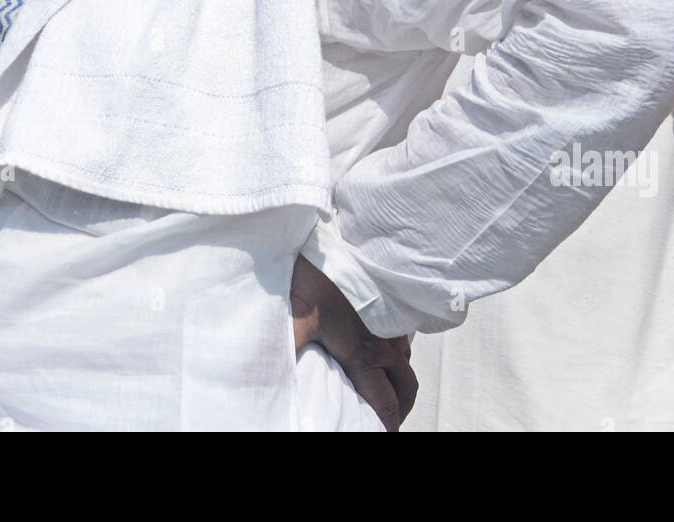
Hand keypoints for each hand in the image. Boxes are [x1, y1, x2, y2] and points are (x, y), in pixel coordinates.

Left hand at [290, 255, 417, 430]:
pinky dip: (398, 353)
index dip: (385, 427)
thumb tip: (266, 378)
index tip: (382, 434)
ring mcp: (394, 323)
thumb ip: (287, 348)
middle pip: (406, 388)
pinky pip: (403, 338)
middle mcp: (387, 343)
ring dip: (399, 381)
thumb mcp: (296, 316)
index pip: (384, 404)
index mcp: (366, 355)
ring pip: (406, 362)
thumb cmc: (319, 278)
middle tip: (386, 420)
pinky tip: (381, 348)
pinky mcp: (393, 304)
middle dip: (399, 410)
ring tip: (383, 388)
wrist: (339, 240)